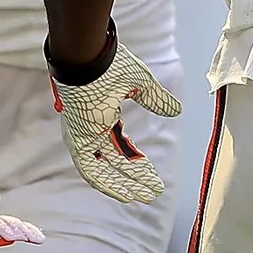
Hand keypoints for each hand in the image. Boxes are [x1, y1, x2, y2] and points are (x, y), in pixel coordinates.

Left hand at [51, 29, 181, 204]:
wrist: (89, 56)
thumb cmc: (109, 64)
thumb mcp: (141, 84)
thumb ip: (156, 99)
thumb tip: (176, 111)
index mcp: (103, 115)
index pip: (121, 145)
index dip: (137, 162)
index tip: (153, 175)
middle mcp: (90, 128)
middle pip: (114, 160)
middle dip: (134, 177)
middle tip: (153, 190)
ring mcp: (82, 134)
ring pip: (102, 168)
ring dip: (123, 184)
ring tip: (143, 196)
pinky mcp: (77, 139)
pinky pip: (89, 168)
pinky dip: (106, 183)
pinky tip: (125, 194)